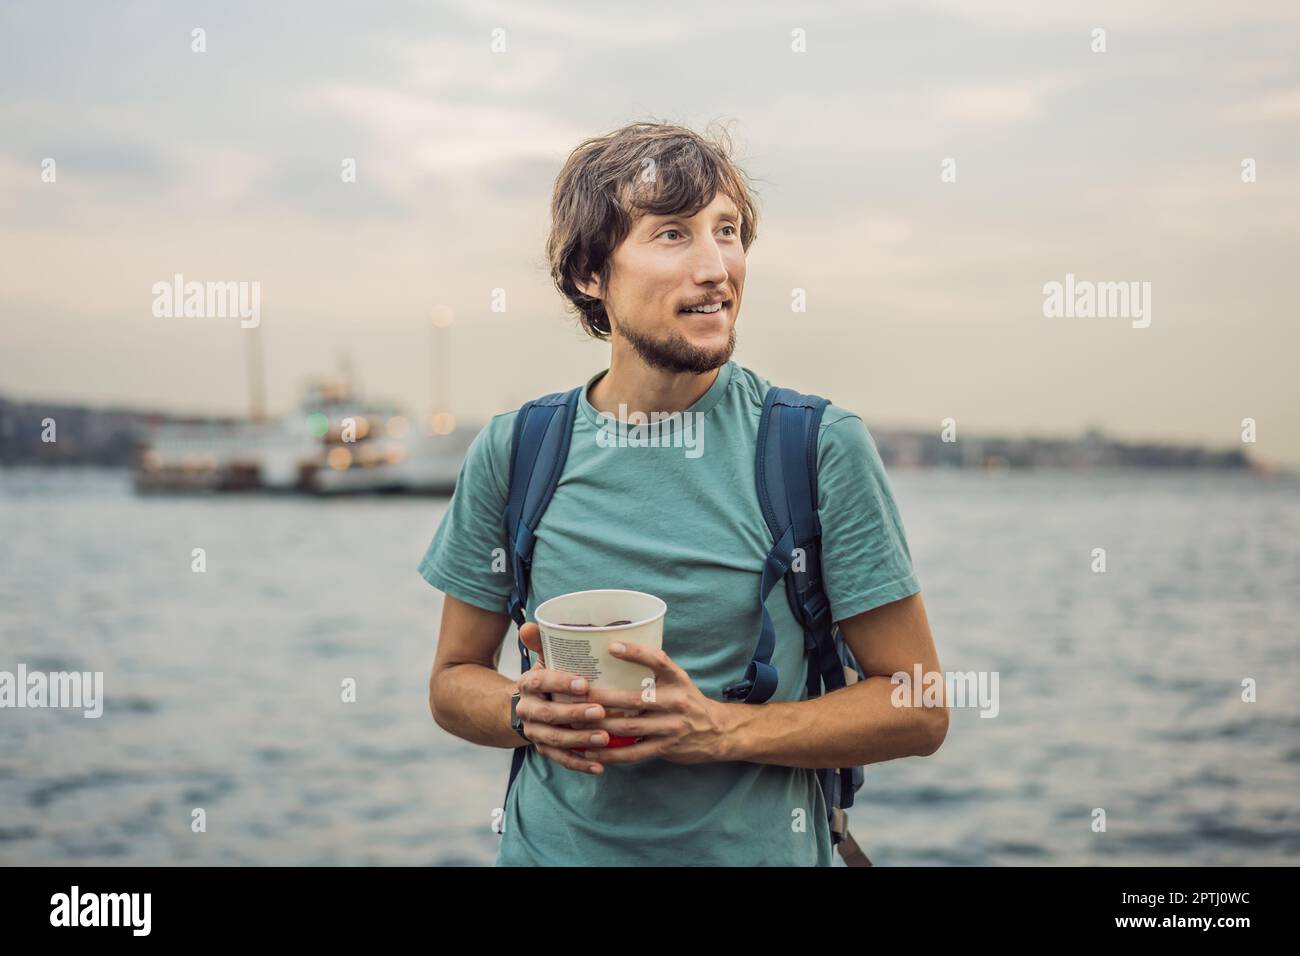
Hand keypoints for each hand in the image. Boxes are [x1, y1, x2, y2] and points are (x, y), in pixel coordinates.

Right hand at [514, 622, 609, 775]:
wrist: (527, 708)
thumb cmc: (548, 678)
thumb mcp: (544, 659)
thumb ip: (542, 642)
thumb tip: (530, 625)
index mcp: (528, 683)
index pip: (540, 681)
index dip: (560, 683)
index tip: (584, 683)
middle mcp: (527, 710)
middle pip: (549, 714)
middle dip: (575, 714)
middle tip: (601, 711)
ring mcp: (535, 733)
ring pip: (555, 739)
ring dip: (580, 740)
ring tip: (605, 738)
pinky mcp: (545, 751)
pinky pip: (562, 760)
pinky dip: (580, 764)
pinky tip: (600, 766)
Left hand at [575, 640, 729, 766]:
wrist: (718, 731)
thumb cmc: (688, 701)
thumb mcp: (678, 680)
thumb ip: (653, 671)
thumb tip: (614, 655)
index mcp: (677, 679)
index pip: (658, 660)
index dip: (636, 652)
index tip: (611, 646)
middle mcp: (676, 701)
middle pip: (634, 699)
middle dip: (602, 698)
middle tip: (576, 694)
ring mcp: (672, 726)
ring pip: (629, 727)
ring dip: (600, 726)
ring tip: (575, 723)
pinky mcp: (666, 748)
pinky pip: (634, 753)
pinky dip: (611, 753)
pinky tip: (592, 751)